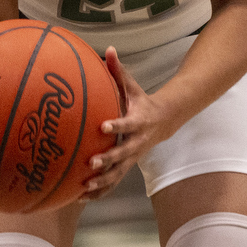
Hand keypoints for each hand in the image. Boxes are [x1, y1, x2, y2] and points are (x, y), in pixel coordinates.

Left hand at [80, 48, 175, 200]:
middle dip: (108, 160)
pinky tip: (81, 197)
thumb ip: (118, 70)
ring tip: (85, 186)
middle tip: (91, 163)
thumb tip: (107, 49)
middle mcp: (137, 142)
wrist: (164, 121)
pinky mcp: (127, 166)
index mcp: (138, 121)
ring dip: (103, 182)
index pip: (127, 124)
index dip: (117, 126)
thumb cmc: (140, 100)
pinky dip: (100, 191)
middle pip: (123, 154)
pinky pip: (113, 182)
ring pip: (118, 173)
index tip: (104, 127)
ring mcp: (133, 157)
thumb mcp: (132, 85)